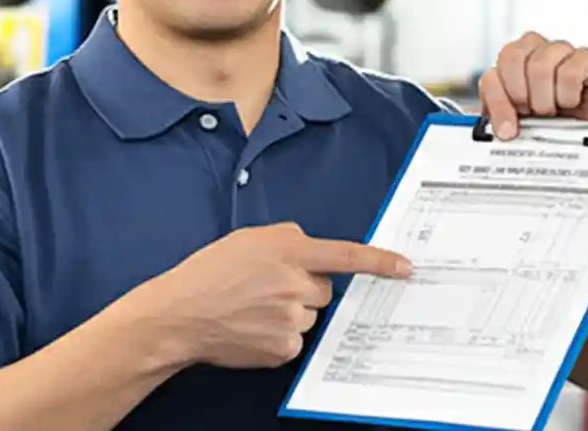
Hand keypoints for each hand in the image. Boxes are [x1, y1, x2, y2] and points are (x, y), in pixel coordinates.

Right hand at [137, 222, 410, 369]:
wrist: (180, 314)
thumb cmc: (210, 272)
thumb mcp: (249, 239)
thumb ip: (288, 240)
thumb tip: (312, 254)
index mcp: (289, 250)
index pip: (346, 256)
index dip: (380, 262)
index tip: (406, 267)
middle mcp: (295, 283)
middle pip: (324, 289)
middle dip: (304, 287)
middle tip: (268, 287)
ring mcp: (291, 319)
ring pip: (308, 315)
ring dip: (290, 311)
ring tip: (252, 307)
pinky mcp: (283, 348)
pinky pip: (295, 340)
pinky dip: (278, 335)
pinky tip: (252, 327)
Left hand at [479, 31, 587, 139]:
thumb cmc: (555, 129)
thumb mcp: (519, 126)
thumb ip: (501, 117)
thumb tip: (501, 126)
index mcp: (510, 66)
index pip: (491, 73)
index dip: (499, 102)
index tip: (508, 129)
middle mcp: (534, 52)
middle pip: (511, 56)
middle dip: (520, 95)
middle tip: (533, 114)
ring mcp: (561, 52)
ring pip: (540, 64)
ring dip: (545, 98)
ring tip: (554, 110)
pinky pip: (569, 70)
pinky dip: (568, 94)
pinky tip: (572, 102)